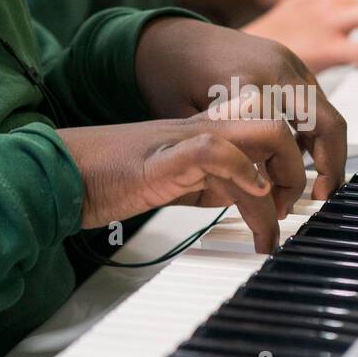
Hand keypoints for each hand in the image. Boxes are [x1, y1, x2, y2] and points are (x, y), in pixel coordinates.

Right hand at [57, 111, 306, 253]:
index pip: (264, 129)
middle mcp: (199, 128)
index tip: (287, 205)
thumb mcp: (174, 179)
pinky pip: (217, 150)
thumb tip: (244, 197)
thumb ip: (209, 182)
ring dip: (280, 186)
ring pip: (260, 135)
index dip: (288, 165)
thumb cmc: (108, 178)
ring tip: (271, 232)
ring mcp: (184, 139)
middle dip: (295, 173)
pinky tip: (250, 200)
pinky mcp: (165, 158)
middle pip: (275, 124)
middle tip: (288, 214)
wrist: (61, 172)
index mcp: (202, 131)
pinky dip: (244, 173)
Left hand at [134, 15, 345, 198]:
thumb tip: (250, 189)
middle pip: (326, 122)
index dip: (290, 177)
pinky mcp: (287, 58)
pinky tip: (295, 152)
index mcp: (244, 83)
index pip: (286, 138)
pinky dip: (313, 126)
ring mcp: (284, 59)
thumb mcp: (184, 122)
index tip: (282, 204)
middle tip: (320, 196)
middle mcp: (273, 67)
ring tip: (311, 182)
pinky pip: (314, 97)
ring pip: (326, 110)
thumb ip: (220, 150)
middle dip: (331, 165)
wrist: (168, 36)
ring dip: (326, 147)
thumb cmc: (168, 75)